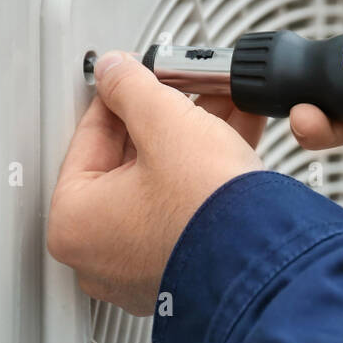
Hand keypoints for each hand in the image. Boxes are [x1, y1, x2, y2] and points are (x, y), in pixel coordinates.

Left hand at [47, 50, 264, 314]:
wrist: (267, 261)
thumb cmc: (208, 212)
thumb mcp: (166, 123)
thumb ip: (132, 87)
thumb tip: (115, 71)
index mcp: (74, 222)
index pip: (89, 136)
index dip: (120, 95)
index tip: (137, 78)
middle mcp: (101, 254)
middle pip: (128, 163)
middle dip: (166, 119)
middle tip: (185, 91)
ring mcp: (143, 267)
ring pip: (163, 185)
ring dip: (194, 141)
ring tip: (221, 107)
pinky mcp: (185, 270)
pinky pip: (187, 210)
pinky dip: (207, 175)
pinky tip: (235, 137)